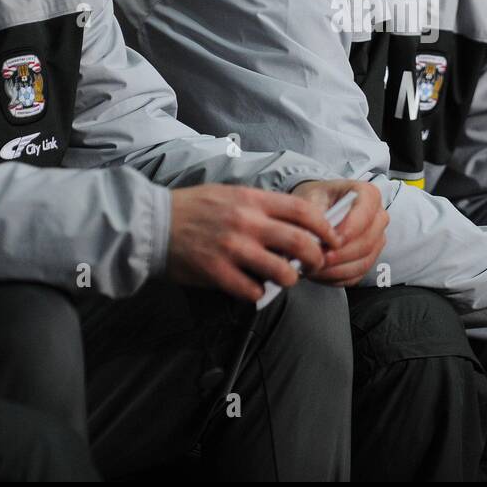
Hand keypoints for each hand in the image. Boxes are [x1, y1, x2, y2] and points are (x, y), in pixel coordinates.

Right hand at [165, 184, 344, 301]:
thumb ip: (261, 206)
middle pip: (300, 243)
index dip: (324, 227)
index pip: (302, 211)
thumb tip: (294, 224)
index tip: (332, 239)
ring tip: (285, 279)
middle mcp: (247, 223)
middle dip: (316, 258)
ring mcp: (233, 249)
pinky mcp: (218, 273)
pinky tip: (254, 288)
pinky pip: (252, 290)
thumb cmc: (194, 207)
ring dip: (290, 279)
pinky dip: (259, 293)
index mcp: (252, 199)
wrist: (154, 222)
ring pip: (282, 272)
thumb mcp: (231, 193)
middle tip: (316, 264)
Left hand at [291, 180, 387, 286]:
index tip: (330, 240)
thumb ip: (314, 214)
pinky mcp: (369, 259)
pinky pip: (357, 275)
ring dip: (336, 269)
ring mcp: (376, 240)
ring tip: (313, 267)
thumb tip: (316, 236)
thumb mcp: (311, 197)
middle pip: (367, 242)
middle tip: (317, 258)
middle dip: (340, 254)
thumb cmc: (317, 199)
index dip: (349, 230)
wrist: (318, 208)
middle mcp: (378, 217)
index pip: (366, 213)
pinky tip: (320, 273)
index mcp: (368, 195)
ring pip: (363, 262)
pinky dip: (337, 278)